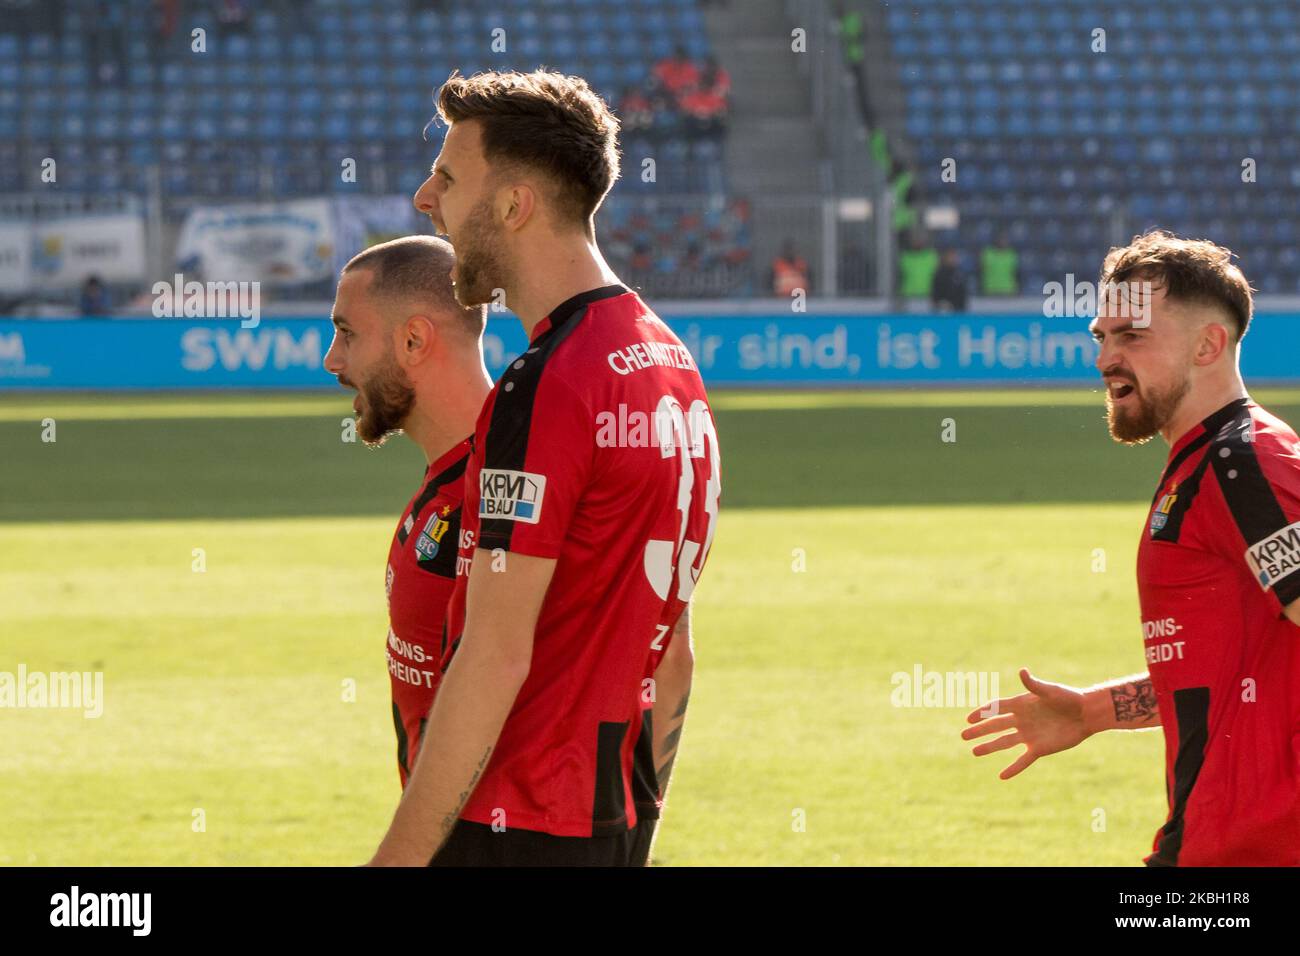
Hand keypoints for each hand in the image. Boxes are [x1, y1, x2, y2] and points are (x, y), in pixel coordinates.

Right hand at [961, 668, 1089, 778]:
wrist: (1087, 714)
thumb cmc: (1069, 698)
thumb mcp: (1050, 691)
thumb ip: (1034, 685)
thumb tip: (1021, 671)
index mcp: (1021, 704)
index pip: (996, 708)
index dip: (982, 713)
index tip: (969, 718)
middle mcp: (1022, 720)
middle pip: (995, 726)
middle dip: (979, 731)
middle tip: (963, 735)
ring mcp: (1029, 735)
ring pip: (1004, 743)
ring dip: (989, 747)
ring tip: (974, 751)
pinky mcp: (1039, 748)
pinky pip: (1023, 760)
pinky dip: (1013, 768)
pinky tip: (1002, 776)